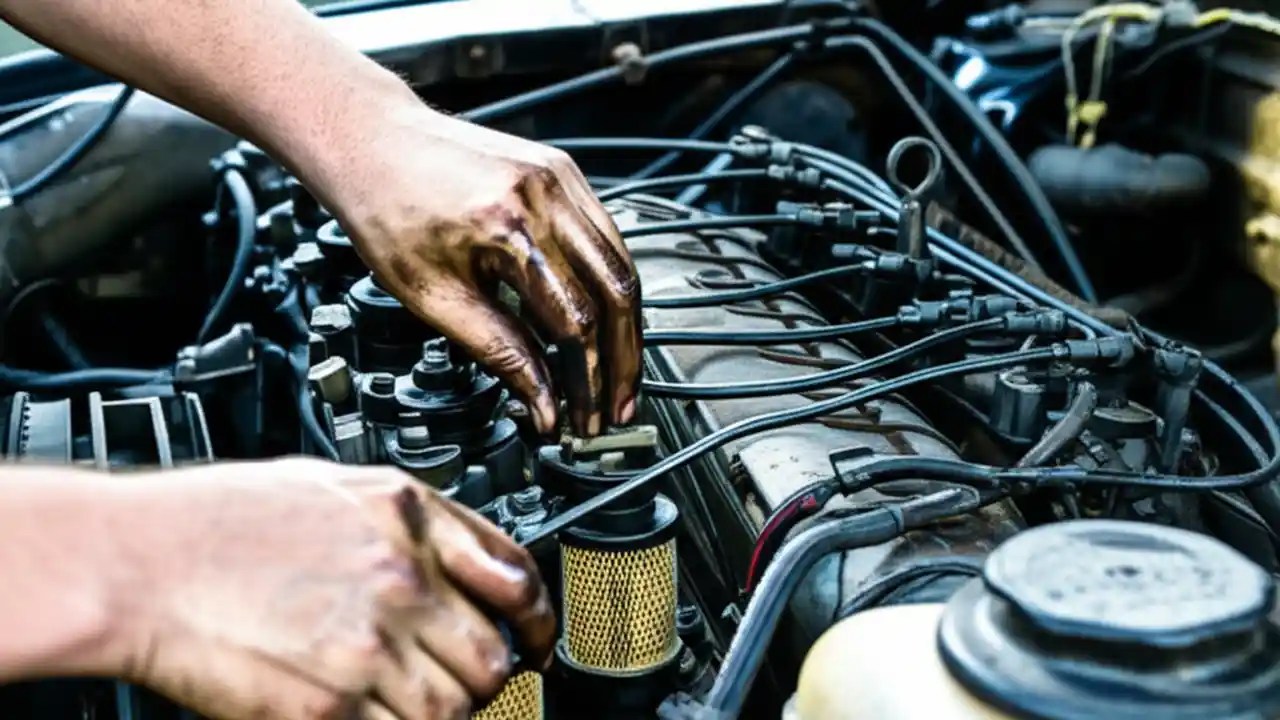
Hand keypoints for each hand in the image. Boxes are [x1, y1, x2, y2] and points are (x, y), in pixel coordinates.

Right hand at [115, 458, 554, 719]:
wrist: (137, 562)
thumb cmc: (217, 519)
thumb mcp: (332, 483)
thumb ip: (406, 518)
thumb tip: (457, 555)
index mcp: (407, 515)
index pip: (514, 572)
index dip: (537, 613)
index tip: (536, 633)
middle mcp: (401, 577)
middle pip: (494, 651)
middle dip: (490, 672)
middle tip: (469, 678)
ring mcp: (369, 644)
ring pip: (457, 705)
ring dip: (449, 711)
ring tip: (418, 701)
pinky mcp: (330, 704)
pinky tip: (380, 716)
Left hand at [317, 101, 641, 436]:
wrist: (373, 143)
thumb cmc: (387, 211)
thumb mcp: (433, 297)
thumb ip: (498, 351)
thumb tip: (543, 402)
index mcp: (508, 227)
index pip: (573, 321)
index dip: (582, 381)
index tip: (579, 419)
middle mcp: (546, 194)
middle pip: (616, 292)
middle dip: (623, 361)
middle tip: (617, 410)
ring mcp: (562, 178)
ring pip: (622, 265)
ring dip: (626, 329)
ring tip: (618, 377)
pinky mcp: (564, 174)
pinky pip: (606, 238)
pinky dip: (610, 287)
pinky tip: (603, 324)